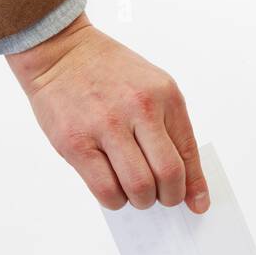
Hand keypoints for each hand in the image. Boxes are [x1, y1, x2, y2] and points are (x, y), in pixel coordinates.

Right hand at [7, 14, 207, 212]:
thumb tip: (184, 181)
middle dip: (169, 197)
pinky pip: (106, 189)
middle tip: (159, 197)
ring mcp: (106, 125)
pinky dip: (115, 200)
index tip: (196, 204)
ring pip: (139, 187)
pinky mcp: (77, 142)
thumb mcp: (150, 88)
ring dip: (141, 200)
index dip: (194, 186)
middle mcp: (139, 107)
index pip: (188, 152)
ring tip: (134, 193)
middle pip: (168, 174)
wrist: (59, 50)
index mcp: (164, 95)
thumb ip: (168, 129)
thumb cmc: (106, 73)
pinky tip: (113, 189)